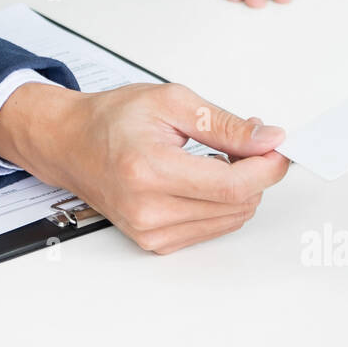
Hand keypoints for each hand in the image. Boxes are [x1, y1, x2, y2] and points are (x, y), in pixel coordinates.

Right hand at [0, 82, 288, 254]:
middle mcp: (148, 209)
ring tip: (218, 160)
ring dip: (239, 191)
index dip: (266, 169)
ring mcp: (150, 232)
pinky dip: (220, 205)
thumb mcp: (172, 103)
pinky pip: (212, 229)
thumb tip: (268, 139)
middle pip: (236, 205)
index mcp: (149, 170)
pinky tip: (202, 181)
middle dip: (255, 175)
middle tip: (248, 146)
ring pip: (230, 220)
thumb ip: (226, 125)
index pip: (231, 185)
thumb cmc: (111, 120)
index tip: (277, 149)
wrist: (70, 144)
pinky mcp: (155, 243)